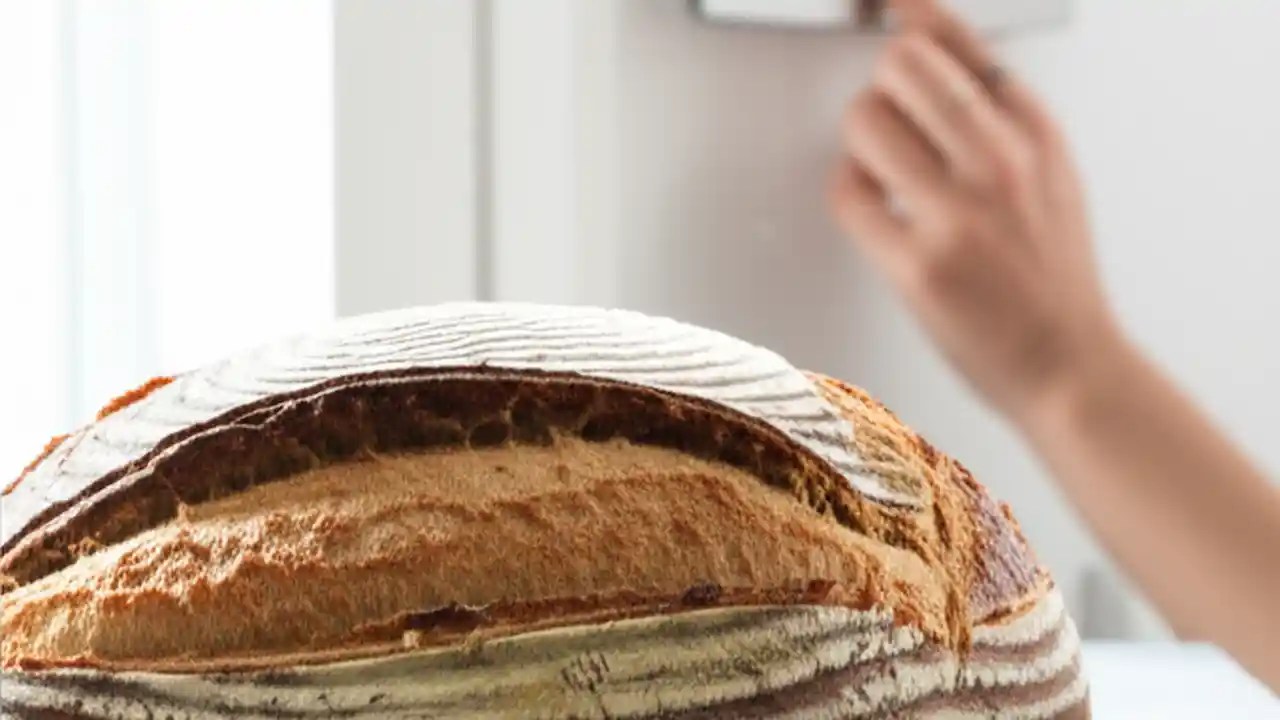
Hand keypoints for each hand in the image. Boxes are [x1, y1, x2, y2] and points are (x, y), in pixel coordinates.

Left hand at [830, 0, 1118, 421]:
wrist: (1071, 367)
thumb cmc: (1054, 282)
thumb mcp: (1052, 180)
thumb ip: (1001, 122)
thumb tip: (938, 65)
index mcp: (1036, 135)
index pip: (962, 41)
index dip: (915, 15)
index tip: (890, 5)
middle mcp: (1001, 163)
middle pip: (903, 65)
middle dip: (882, 86)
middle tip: (888, 118)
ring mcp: (960, 214)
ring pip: (867, 119)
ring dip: (859, 138)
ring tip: (882, 168)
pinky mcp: (918, 266)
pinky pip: (849, 193)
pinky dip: (850, 191)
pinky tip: (874, 207)